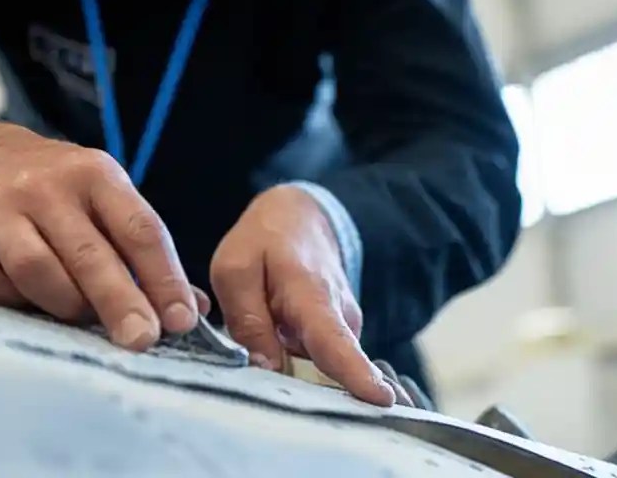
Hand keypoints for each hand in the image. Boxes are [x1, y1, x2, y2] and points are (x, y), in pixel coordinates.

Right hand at [0, 122, 201, 348]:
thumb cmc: (67, 195)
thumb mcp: (111, 204)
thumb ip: (147, 256)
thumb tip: (192, 312)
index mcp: (96, 174)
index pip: (138, 229)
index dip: (163, 278)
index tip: (180, 321)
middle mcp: (45, 186)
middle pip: (89, 254)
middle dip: (120, 302)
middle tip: (141, 341)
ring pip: (36, 270)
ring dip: (66, 304)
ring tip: (83, 321)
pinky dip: (11, 301)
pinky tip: (28, 304)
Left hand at [210, 185, 395, 405]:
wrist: (300, 218)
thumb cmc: (265, 241)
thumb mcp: (235, 269)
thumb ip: (248, 320)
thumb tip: (266, 369)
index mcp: (312, 296)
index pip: (337, 342)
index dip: (356, 373)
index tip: (381, 398)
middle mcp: (340, 315)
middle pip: (337, 367)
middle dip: (316, 388)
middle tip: (282, 373)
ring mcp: (345, 325)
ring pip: (323, 365)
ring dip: (296, 367)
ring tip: (271, 329)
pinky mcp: (340, 334)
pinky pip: (322, 359)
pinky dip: (301, 360)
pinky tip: (282, 342)